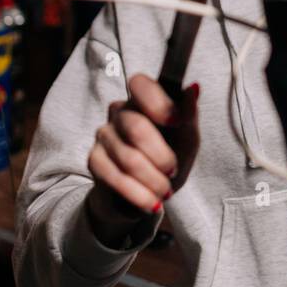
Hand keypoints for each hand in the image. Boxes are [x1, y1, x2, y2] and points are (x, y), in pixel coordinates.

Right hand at [85, 74, 199, 244]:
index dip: (157, 102)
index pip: (140, 84)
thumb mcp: (186, 141)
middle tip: (173, 170)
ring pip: (128, 158)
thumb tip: (193, 88)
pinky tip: (152, 202)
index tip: (176, 122)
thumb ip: (189, 116)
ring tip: (166, 191)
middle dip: (161, 156)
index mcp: (143, 100)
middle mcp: (119, 113)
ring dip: (153, 181)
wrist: (145, 195)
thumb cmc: (167, 160)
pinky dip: (139, 194)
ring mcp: (103, 135)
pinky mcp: (94, 160)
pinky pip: (115, 178)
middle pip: (136, 127)